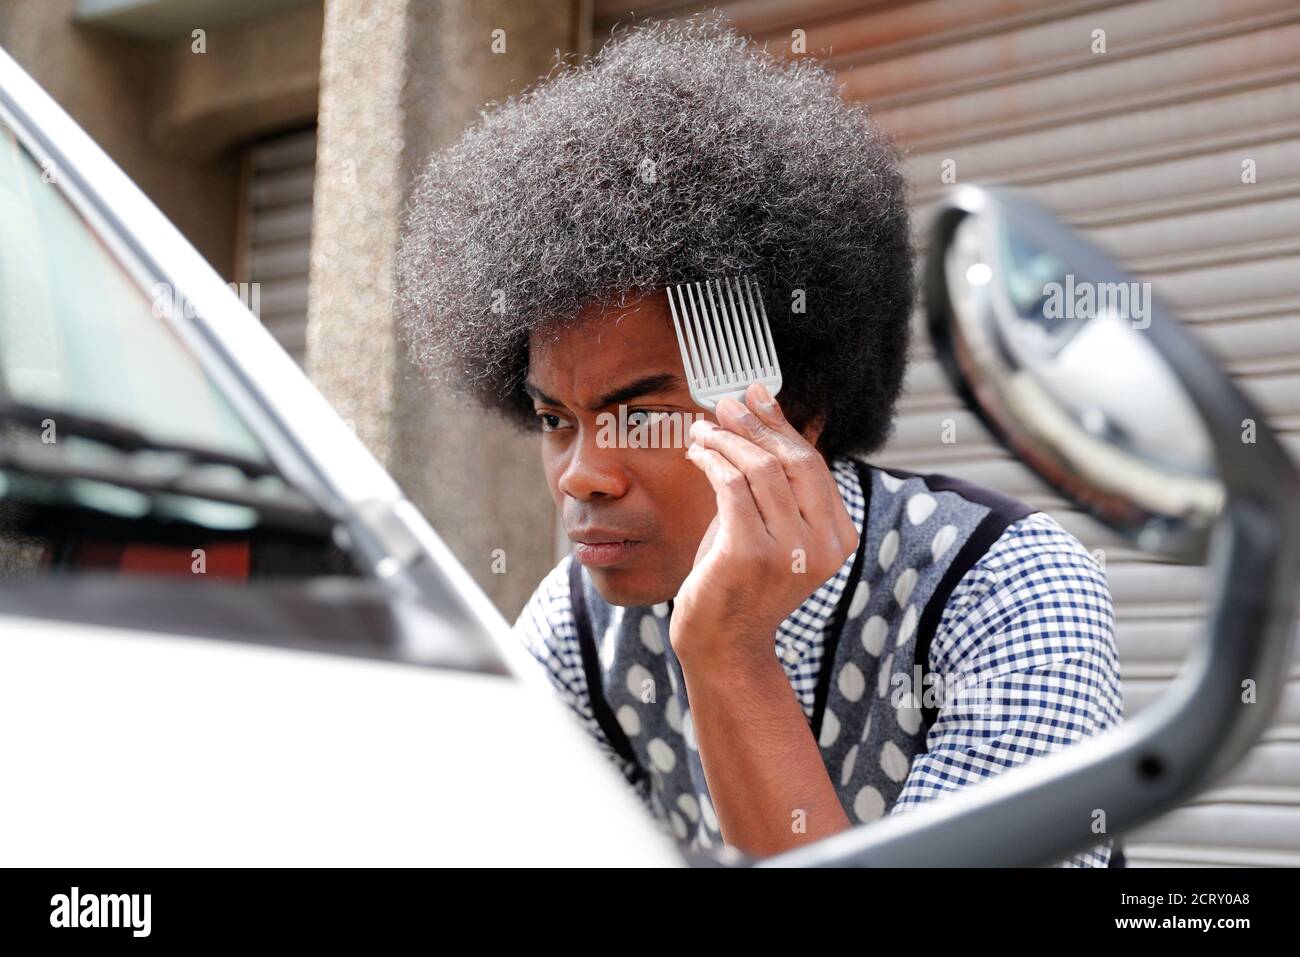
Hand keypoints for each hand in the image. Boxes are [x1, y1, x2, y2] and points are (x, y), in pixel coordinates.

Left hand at [672, 382, 859, 668]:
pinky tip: (697, 453)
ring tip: (702, 429)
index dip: (783, 425)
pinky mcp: (749, 553)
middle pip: (793, 460)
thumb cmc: (741, 584)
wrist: (724, 645)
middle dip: (756, 424)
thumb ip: (775, 486)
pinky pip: (731, 486)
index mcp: (838, 539)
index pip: (813, 465)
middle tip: (725, 404)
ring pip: (760, 468)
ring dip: (726, 439)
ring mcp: (789, 552)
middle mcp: (821, 545)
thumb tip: (765, 419)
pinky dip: (712, 461)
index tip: (759, 397)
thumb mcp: (771, 531)